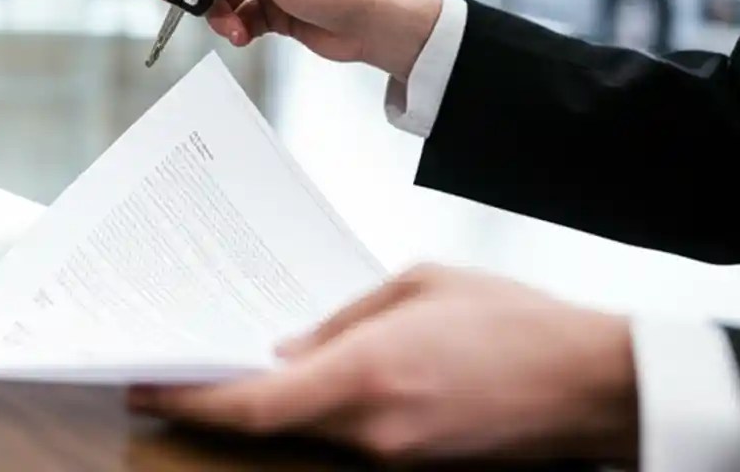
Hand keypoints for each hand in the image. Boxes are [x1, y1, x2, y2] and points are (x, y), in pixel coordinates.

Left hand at [128, 265, 637, 465]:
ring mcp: (396, 460)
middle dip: (218, 399)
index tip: (143, 384)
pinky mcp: (419, 469)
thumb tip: (287, 350)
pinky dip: (317, 416)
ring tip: (235, 365)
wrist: (597, 384)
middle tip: (174, 368)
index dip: (190, 398)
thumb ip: (342, 320)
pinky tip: (309, 383)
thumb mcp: (418, 286)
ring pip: (307, 434)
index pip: (251, 405)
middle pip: (269, 424)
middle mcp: (373, 432)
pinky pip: (348, 441)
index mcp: (366, 376)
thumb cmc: (513, 320)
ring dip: (268, 406)